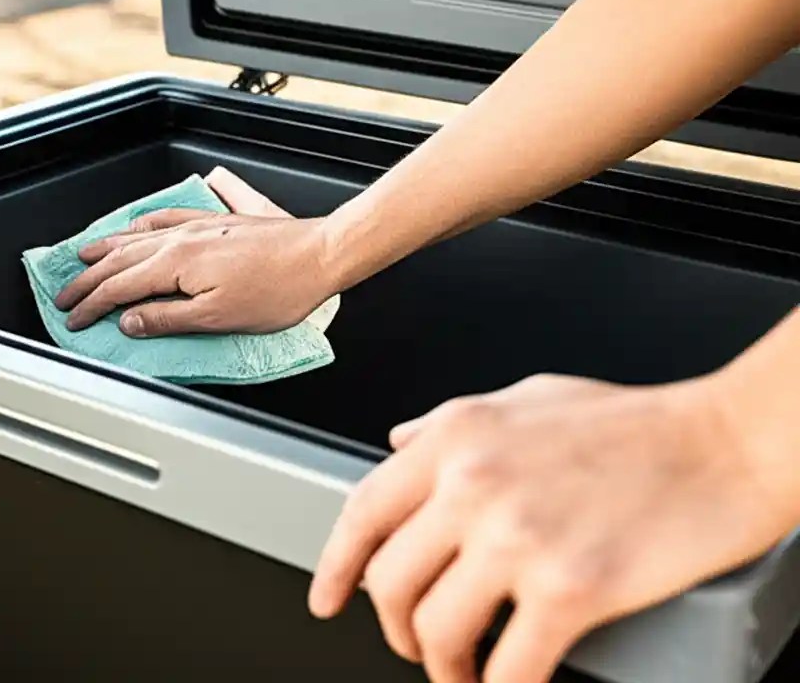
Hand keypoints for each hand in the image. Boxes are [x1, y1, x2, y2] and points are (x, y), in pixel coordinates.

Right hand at [54, 167, 337, 336]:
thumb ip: (166, 318)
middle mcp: (181, 239)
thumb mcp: (216, 318)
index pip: (119, 287)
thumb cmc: (278, 290)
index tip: (74, 319)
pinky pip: (166, 216)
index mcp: (176, 264)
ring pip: (138, 235)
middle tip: (65, 294)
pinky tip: (139, 224)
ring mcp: (197, 226)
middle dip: (87, 278)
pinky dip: (143, 223)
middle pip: (120, 259)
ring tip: (84, 254)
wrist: (319, 254)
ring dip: (107, 246)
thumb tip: (129, 322)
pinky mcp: (216, 221)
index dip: (92, 305)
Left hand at [308, 373, 794, 682]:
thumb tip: (395, 443)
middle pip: (390, 582)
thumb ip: (449, 422)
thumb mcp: (525, 399)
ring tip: (464, 672)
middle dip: (395, 628)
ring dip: (444, 666)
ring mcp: (518, 537)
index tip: (326, 599)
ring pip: (435, 629)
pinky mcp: (570, 588)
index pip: (362, 511)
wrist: (727, 444)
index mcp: (457, 438)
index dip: (332, 566)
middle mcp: (474, 483)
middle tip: (417, 643)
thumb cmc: (638, 425)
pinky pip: (509, 666)